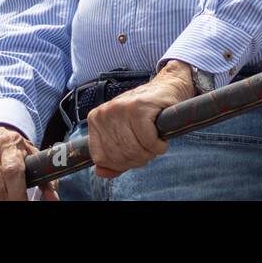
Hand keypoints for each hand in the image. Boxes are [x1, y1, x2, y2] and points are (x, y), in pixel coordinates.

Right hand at [0, 125, 51, 200]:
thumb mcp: (33, 157)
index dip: (17, 193)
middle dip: (7, 201)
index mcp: (11, 144)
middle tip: (14, 203)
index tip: (22, 203)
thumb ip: (46, 179)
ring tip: (4, 200)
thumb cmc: (16, 149)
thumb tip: (53, 200)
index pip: (12, 172)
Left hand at [87, 61, 195, 178]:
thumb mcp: (124, 135)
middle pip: (119, 156)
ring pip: (133, 150)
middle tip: (148, 149)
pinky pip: (148, 141)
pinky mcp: (139, 107)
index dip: (120, 163)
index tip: (133, 156)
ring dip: (149, 153)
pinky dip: (158, 146)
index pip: (101, 158)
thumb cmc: (144, 115)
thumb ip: (112, 157)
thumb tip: (101, 173)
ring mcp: (120, 108)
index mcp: (95, 120)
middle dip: (137, 159)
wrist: (166, 89)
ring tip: (154, 143)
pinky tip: (161, 139)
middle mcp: (104, 113)